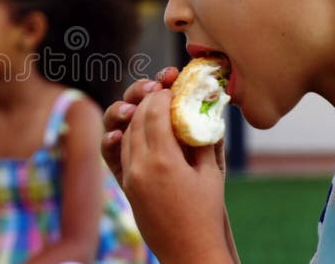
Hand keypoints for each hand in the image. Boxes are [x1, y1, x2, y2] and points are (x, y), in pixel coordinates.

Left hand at [101, 67, 234, 261]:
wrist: (189, 252)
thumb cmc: (207, 213)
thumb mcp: (212, 172)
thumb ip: (205, 138)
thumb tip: (205, 107)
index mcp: (163, 161)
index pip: (154, 112)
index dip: (162, 95)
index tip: (173, 86)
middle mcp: (140, 167)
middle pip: (136, 119)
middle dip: (147, 100)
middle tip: (162, 90)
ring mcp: (129, 177)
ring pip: (125, 133)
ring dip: (137, 116)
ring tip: (153, 108)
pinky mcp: (126, 187)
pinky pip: (121, 153)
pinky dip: (129, 136)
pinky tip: (139, 131)